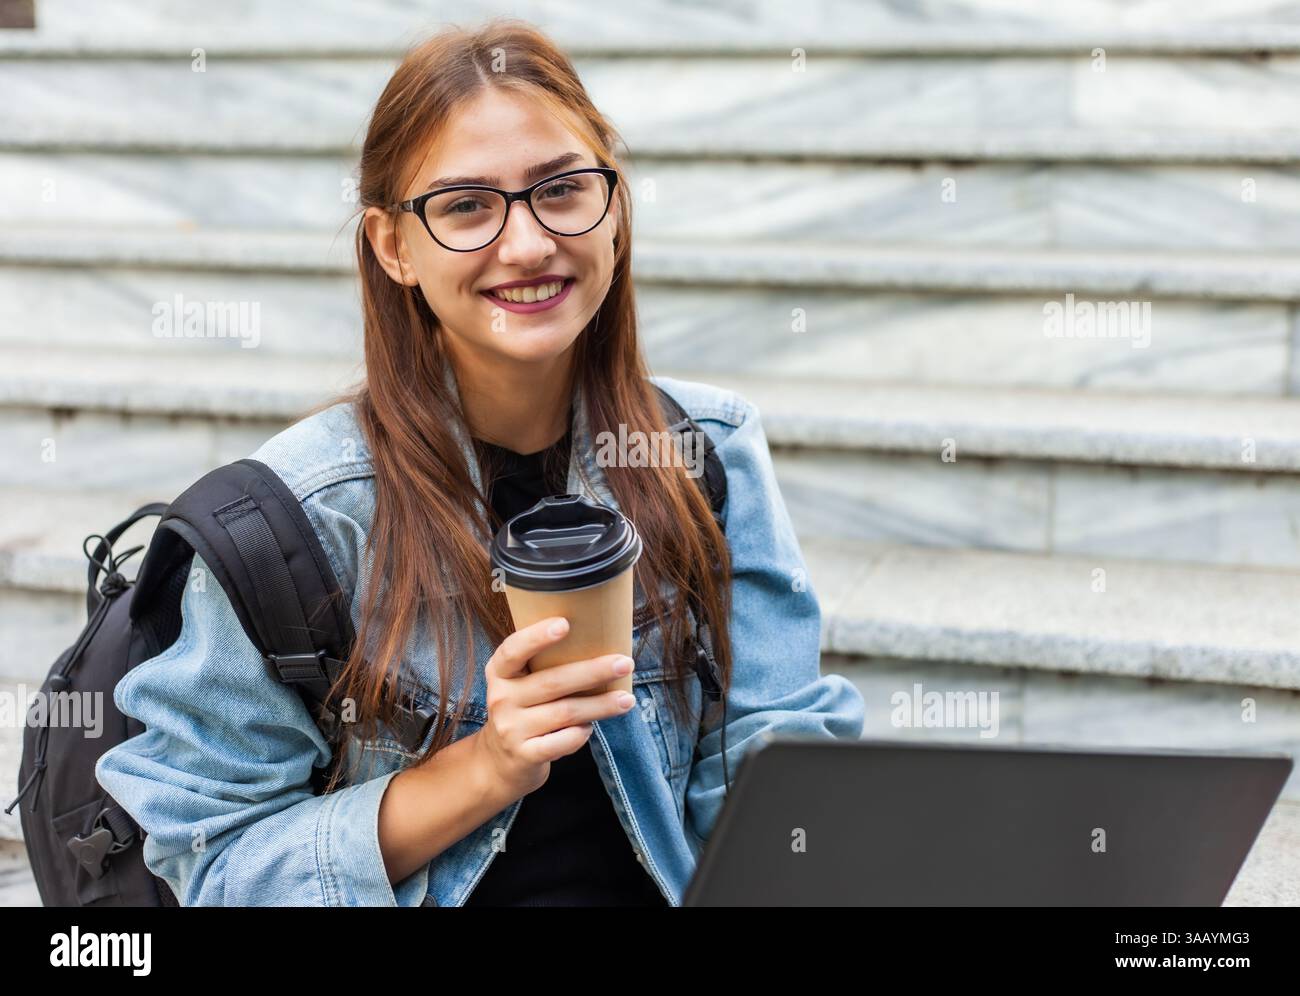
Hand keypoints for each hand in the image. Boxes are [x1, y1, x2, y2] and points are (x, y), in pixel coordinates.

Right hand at [474, 616, 636, 798]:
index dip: (537, 637)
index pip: (513, 650)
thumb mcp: (521, 684)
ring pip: (565, 712)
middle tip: (625, 663)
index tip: (564, 623)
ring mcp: (510, 729)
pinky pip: (562, 742)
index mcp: (500, 672)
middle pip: (552, 682)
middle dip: (593, 671)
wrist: (500, 762)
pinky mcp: (524, 755)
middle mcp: (501, 698)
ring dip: (600, 705)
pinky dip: (581, 734)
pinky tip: (591, 727)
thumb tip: (600, 640)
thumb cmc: (524, 710)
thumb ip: (544, 665)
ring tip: (626, 699)